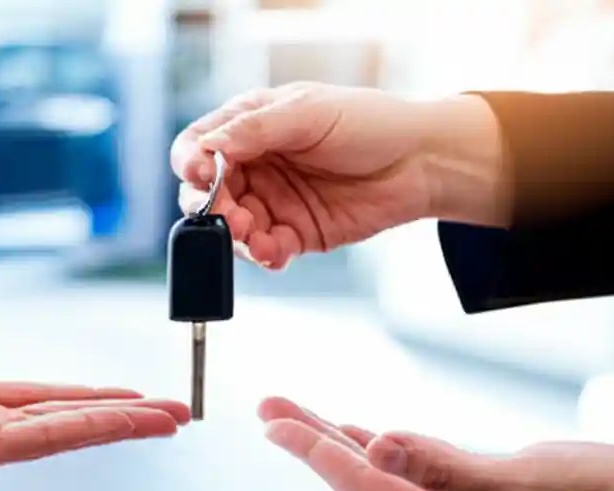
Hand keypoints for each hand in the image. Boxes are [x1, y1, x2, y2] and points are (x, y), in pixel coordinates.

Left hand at [0, 303, 189, 477]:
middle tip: (173, 413)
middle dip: (120, 416)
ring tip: (171, 417)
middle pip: (62, 419)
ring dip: (121, 423)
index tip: (128, 391)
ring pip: (63, 432)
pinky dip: (91, 428)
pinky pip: (42, 438)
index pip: (36, 397)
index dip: (85, 393)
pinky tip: (128, 418)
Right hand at [170, 82, 507, 269]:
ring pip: (231, 227)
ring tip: (253, 236)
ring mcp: (272, 202)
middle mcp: (256, 165)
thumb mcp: (308, 112)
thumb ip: (255, 129)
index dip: (192, 162)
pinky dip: (263, 255)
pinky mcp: (294, 234)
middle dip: (210, 207)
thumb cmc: (371, 123)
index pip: (198, 146)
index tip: (202, 174)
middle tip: (229, 215)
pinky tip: (274, 252)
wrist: (421, 162)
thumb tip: (207, 147)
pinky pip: (264, 251)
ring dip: (234, 236)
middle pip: (205, 192)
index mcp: (251, 126)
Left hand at [257, 397, 613, 490]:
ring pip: (376, 464)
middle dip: (307, 439)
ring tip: (294, 414)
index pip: (358, 479)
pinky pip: (406, 461)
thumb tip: (378, 447)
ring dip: (333, 438)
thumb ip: (446, 467)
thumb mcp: (518, 481)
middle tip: (267, 409)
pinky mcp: (471, 482)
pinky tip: (361, 433)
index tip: (273, 423)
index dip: (312, 450)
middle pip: (355, 472)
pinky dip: (375, 442)